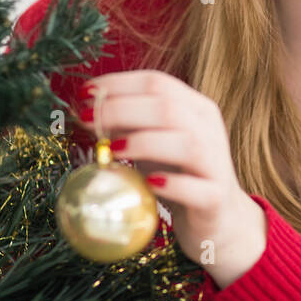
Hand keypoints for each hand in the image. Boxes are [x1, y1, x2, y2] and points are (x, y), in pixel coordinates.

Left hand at [81, 70, 266, 287]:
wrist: (217, 218)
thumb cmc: (177, 174)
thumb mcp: (152, 142)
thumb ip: (128, 125)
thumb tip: (87, 110)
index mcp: (195, 107)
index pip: (156, 82)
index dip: (117, 85)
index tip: (83, 94)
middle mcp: (210, 129)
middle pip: (168, 108)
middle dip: (121, 110)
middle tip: (86, 120)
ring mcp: (216, 163)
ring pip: (187, 143)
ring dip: (144, 143)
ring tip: (111, 150)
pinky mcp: (215, 198)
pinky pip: (196, 189)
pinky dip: (172, 184)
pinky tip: (149, 183)